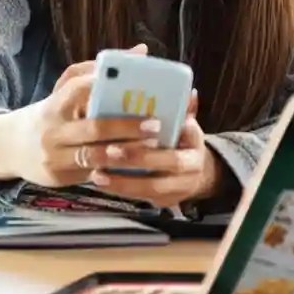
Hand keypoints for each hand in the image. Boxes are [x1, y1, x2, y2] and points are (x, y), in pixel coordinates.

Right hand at [0, 45, 163, 186]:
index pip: (79, 89)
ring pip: (95, 156)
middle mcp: (53, 129)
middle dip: (127, 127)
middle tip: (155, 125)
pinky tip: (137, 167)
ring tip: (153, 147)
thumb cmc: (52, 113)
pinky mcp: (58, 177)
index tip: (136, 89)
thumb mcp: (65, 90)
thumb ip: (99, 72)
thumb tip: (141, 51)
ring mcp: (54, 156)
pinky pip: (92, 175)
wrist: (11, 147)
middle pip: (94, 127)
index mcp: (56, 103)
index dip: (106, 87)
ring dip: (126, 152)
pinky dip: (115, 171)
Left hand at [89, 95, 218, 206]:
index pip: (186, 136)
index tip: (148, 125)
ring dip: (123, 181)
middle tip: (110, 150)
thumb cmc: (179, 143)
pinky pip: (142, 198)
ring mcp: (180, 188)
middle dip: (138, 157)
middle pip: (168, 163)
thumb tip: (187, 92)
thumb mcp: (182, 125)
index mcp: (196, 143)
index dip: (169, 127)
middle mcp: (192, 168)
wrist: (192, 175)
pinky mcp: (165, 202)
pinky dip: (120, 190)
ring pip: (152, 187)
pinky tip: (100, 182)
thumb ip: (179, 110)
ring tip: (97, 173)